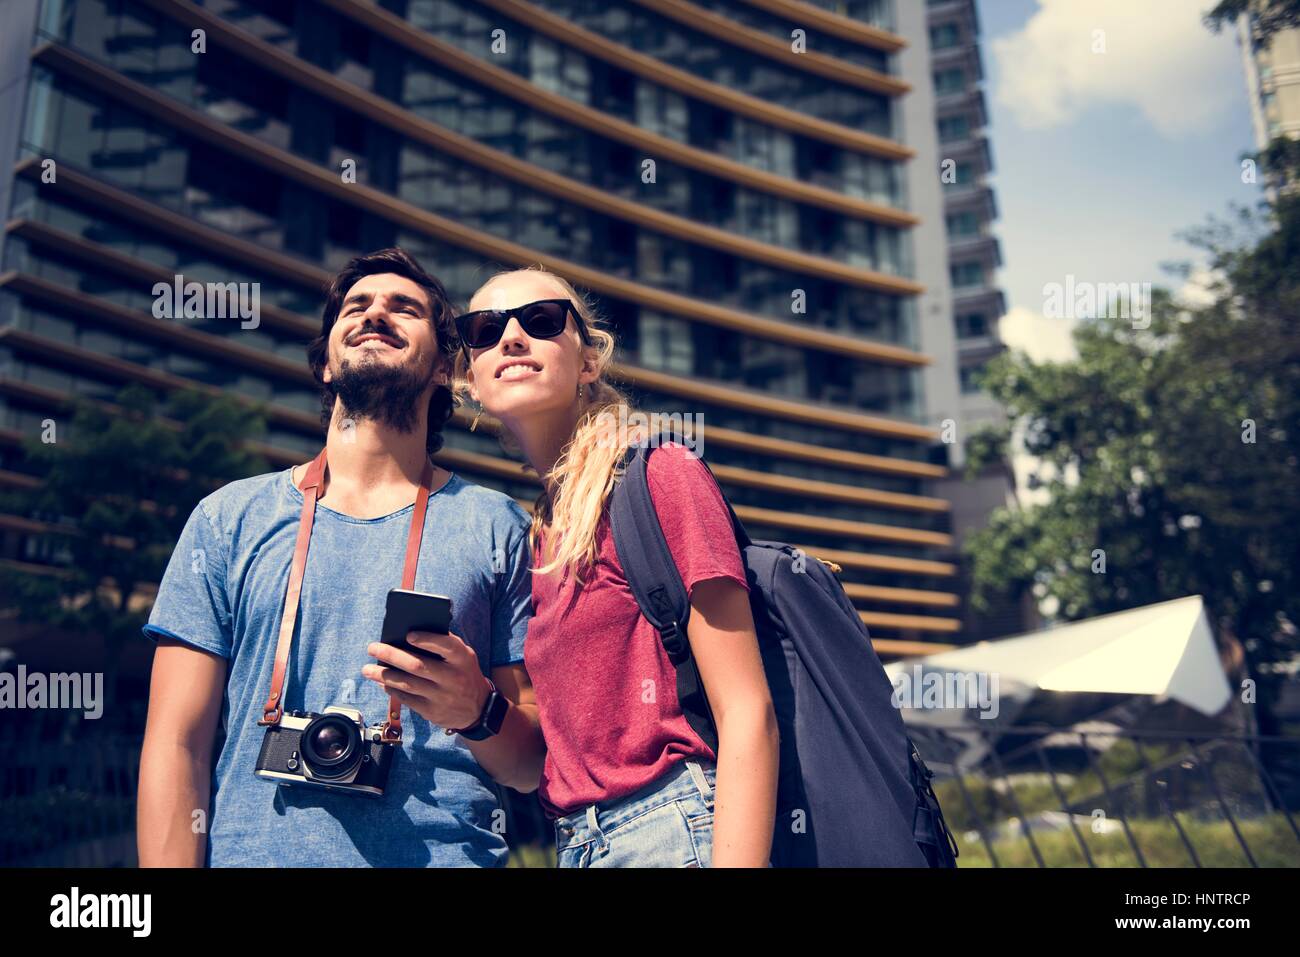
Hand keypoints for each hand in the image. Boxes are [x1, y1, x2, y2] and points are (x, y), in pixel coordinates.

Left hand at [363, 632, 490, 731]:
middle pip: (418, 665)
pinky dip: (392, 689)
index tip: (408, 635)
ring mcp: (442, 697)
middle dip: (392, 655)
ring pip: (408, 684)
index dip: (428, 640)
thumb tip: (410, 634)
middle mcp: (453, 678)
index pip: (446, 646)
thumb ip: (445, 645)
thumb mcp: (464, 657)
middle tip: (373, 648)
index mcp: (463, 659)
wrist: (478, 709)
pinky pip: (407, 699)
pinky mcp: (432, 712)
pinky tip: (382, 682)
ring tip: (367, 669)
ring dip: (384, 675)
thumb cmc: (464, 673)